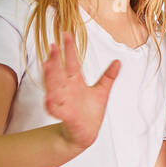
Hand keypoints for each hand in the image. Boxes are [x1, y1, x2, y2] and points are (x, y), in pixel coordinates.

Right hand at [42, 31, 119, 150]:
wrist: (87, 133)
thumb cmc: (91, 112)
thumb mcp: (102, 91)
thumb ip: (108, 76)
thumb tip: (118, 62)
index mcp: (75, 82)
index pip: (71, 62)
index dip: (69, 49)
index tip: (66, 34)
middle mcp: (67, 89)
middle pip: (59, 71)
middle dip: (56, 59)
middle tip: (53, 46)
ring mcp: (64, 101)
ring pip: (54, 86)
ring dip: (50, 76)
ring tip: (47, 64)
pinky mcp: (64, 114)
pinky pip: (55, 108)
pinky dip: (52, 102)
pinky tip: (49, 96)